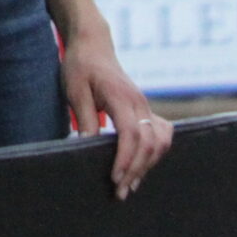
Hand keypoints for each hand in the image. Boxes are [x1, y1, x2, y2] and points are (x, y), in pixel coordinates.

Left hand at [63, 21, 172, 199]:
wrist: (92, 45)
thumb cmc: (80, 66)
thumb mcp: (74, 90)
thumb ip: (84, 118)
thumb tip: (87, 147)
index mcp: (121, 97)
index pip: (132, 135)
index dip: (126, 160)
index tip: (115, 178)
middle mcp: (140, 102)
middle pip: (149, 143)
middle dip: (136, 170)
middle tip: (120, 192)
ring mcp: (146, 105)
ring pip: (160, 141)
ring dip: (148, 164)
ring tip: (131, 184)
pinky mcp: (145, 108)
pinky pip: (162, 133)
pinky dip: (156, 152)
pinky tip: (144, 165)